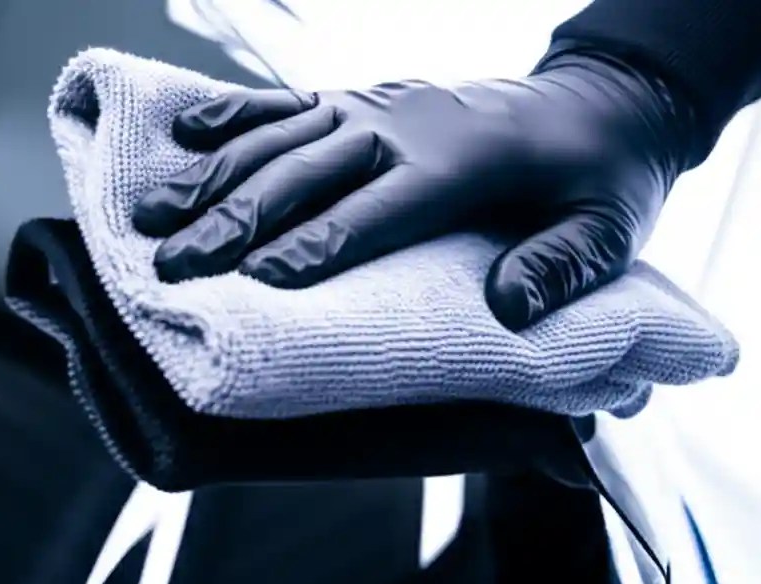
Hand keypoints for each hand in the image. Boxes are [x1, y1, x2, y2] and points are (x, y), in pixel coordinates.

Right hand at [132, 51, 694, 329]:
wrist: (598, 102)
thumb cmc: (599, 180)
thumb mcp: (610, 231)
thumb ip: (564, 267)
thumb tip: (506, 309)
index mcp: (463, 162)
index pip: (376, 210)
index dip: (315, 246)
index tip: (254, 282)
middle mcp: (406, 125)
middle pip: (306, 172)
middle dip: (233, 220)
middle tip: (172, 264)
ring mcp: (379, 104)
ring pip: (281, 137)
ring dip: (212, 177)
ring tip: (149, 215)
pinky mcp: (364, 98)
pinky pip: (289, 100)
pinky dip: (234, 115)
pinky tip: (185, 133)